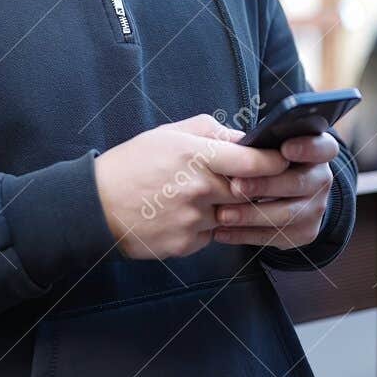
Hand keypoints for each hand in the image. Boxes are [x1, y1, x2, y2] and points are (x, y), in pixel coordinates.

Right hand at [94, 114, 288, 259]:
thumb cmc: (131, 164)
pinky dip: (207, 225)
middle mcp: (197, 189)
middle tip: (250, 180)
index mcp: (194, 156)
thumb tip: (244, 138)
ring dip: (227, 207)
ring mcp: (193, 220)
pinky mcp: (186, 244)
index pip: (253, 162)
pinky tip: (185, 214)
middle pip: (248, 191)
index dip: (274, 161)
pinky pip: (212, 234)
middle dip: (252, 186)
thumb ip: (210, 132)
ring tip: (203, 196)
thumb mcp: (168, 134)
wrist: (95, 207)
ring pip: (232, 215)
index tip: (281, 159)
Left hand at [213, 131, 338, 248]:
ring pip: (285, 214)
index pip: (324, 148)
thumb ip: (258, 144)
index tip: (285, 149)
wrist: (285, 197)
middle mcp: (320, 180)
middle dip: (265, 185)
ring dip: (251, 215)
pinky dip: (244, 234)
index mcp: (316, 152)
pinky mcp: (304, 233)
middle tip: (236, 186)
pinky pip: (273, 236)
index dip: (307, 148)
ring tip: (223, 214)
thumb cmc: (269, 165)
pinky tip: (223, 231)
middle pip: (299, 182)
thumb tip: (234, 144)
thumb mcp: (268, 148)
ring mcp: (315, 208)